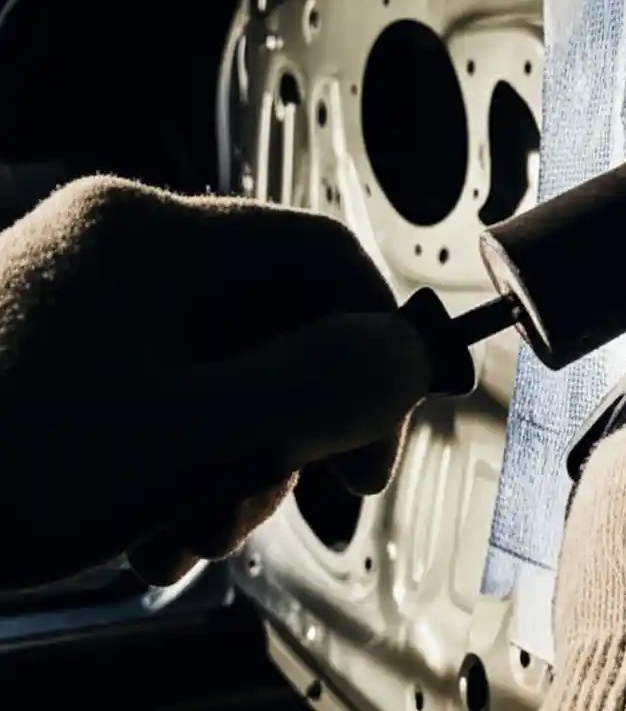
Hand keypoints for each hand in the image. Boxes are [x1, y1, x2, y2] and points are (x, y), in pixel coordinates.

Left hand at [0, 176, 434, 588]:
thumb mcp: (176, 432)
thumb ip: (312, 384)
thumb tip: (410, 355)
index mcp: (152, 239)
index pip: (324, 259)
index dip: (375, 346)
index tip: (382, 435)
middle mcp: (126, 260)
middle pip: (279, 328)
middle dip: (295, 427)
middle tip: (295, 500)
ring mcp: (95, 315)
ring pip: (231, 380)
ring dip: (238, 468)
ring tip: (195, 530)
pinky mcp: (72, 370)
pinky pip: (173, 409)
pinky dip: (184, 473)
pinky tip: (156, 526)